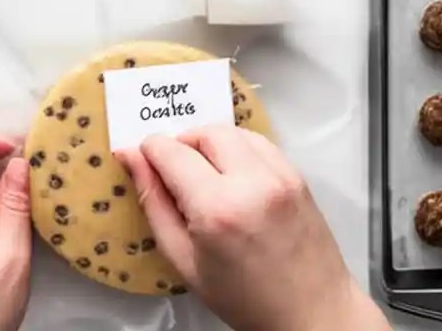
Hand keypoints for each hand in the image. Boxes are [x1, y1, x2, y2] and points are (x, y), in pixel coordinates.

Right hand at [116, 126, 389, 330]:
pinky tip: (234, 178)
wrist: (310, 310)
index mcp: (217, 208)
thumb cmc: (243, 297)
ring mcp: (280, 174)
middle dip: (182, 144)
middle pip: (204, 132)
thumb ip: (154, 203)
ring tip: (205, 177)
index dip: (149, 152)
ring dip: (211, 144)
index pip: (171, 151)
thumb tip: (130, 158)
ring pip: (232, 131)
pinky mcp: (297, 174)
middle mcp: (252, 181)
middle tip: (175, 174)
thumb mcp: (184, 260)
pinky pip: (259, 142)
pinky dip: (239, 149)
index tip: (142, 161)